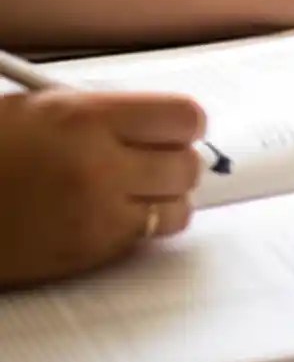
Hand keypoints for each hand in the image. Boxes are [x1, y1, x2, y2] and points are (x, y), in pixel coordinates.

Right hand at [0, 90, 205, 289]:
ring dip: (164, 199)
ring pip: (177, 209)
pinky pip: (143, 240)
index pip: (185, 118)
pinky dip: (137, 228)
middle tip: (152, 159)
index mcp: (84, 117)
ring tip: (134, 190)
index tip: (172, 128)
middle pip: (188, 165)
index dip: (182, 124)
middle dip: (174, 161)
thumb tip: (154, 122)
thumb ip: (101, 113)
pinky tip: (107, 214)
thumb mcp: (37, 107)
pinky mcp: (87, 253)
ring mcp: (96, 215)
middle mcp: (99, 166)